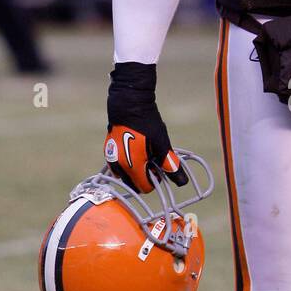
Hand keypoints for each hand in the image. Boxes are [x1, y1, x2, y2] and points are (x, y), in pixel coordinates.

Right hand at [105, 62, 187, 193]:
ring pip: (125, 176)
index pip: (144, 188)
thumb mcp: (162, 144)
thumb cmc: (147, 123)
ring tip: (144, 153)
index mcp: (132, 166)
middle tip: (152, 160)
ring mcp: (111, 159)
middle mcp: (118, 166)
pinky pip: (118, 166)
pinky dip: (127, 164)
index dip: (154, 180)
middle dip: (144, 177)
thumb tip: (182, 182)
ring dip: (135, 171)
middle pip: (133, 184)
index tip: (159, 167)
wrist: (128, 103)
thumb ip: (170, 164)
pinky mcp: (108, 151)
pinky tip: (135, 149)